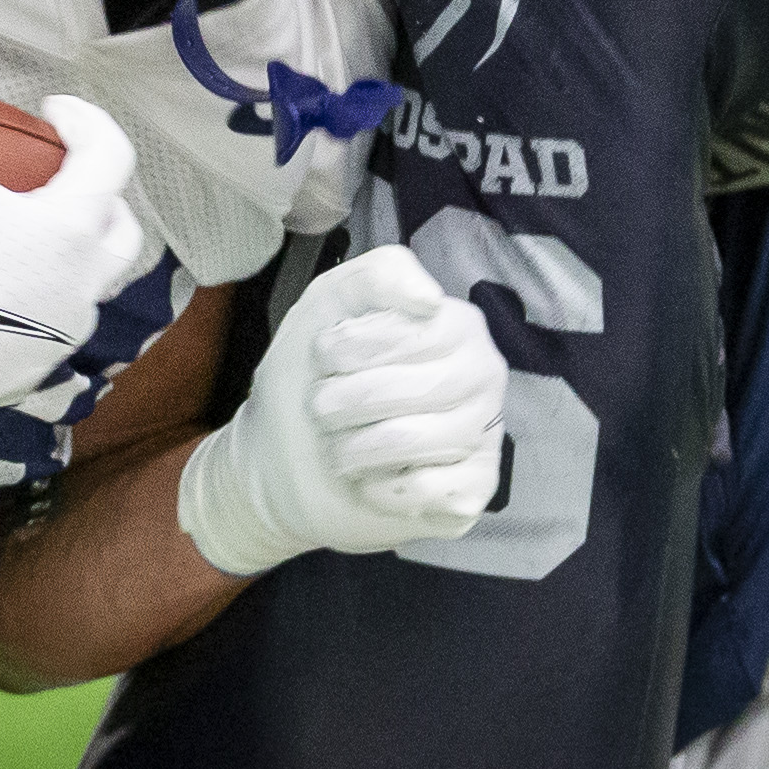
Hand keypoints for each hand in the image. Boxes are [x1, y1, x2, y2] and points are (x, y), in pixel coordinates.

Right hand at [0, 55, 145, 453]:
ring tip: (20, 231)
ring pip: (86, 285)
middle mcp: (77, 290)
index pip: (110, 157)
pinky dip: (32, 298)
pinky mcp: (22, 375)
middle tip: (56, 175)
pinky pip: (45, 328)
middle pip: (117, 232)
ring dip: (67, 252)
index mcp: (68, 232)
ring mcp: (54, 339)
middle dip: (98, 195)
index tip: (51, 112)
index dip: (86, 121)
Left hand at [177, 245, 506, 576]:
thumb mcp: (333, 301)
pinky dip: (380, 489)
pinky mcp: (473, 491)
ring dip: (354, 447)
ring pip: (413, 440)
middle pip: (412, 389)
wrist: (285, 455)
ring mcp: (483, 435)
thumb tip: (430, 300)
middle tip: (323, 409)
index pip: (415, 332)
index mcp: (458, 325)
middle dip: (343, 401)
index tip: (325, 356)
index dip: (353, 347)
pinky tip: (369, 481)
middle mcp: (482, 376)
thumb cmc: (318, 372)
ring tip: (340, 447)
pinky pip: (428, 491)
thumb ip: (380, 276)